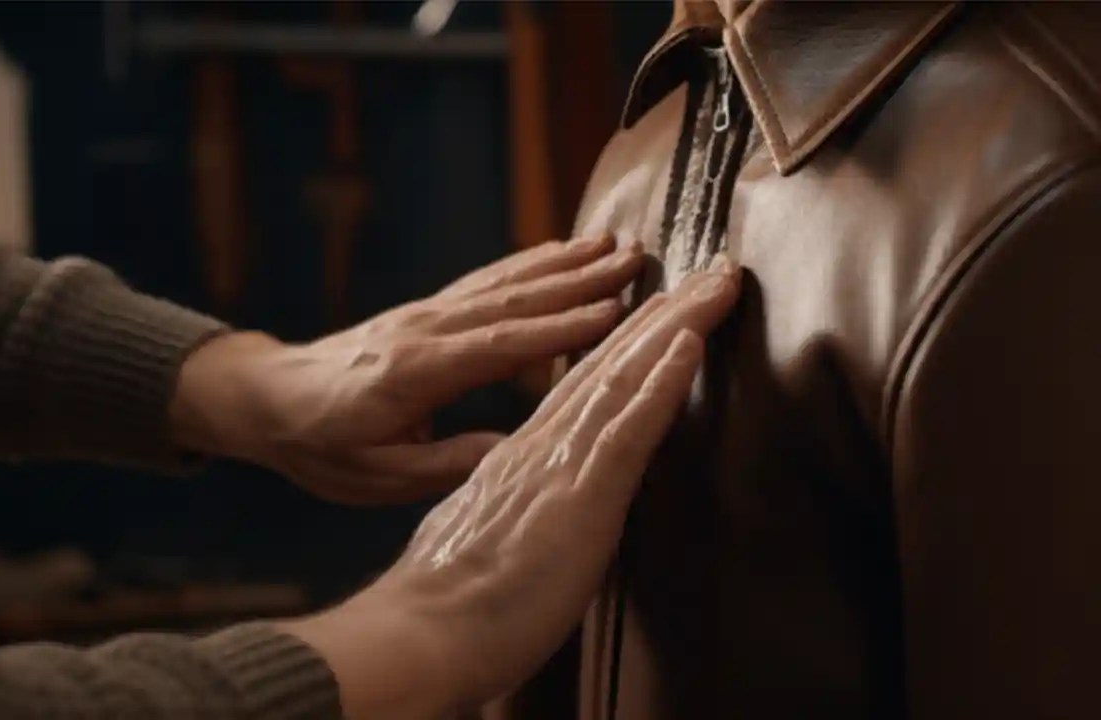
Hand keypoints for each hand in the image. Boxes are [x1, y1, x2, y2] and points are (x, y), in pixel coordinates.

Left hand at [172, 235, 642, 503]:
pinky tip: (560, 252)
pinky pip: (486, 282)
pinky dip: (528, 263)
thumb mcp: (372, 475)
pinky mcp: (428, 311)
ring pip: (505, 282)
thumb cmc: (319, 444)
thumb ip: (442, 464)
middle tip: (637, 259)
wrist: (269, 398)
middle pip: (514, 300)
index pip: (500, 346)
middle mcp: (427, 332)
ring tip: (614, 244)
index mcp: (416, 373)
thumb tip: (515, 452)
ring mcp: (427, 314)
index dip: (560, 329)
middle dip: (579, 280)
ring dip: (563, 263)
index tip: (616, 311)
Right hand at [282, 256, 740, 717]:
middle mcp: (541, 447)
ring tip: (712, 283)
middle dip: (662, 313)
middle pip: (608, 365)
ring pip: (622, 377)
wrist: (425, 631)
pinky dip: (661, 379)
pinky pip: (629, 425)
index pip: (582, 387)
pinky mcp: (582, 494)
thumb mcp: (485, 538)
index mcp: (521, 459)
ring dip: (674, 325)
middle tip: (708, 269)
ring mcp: (561, 463)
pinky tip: (689, 341)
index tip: (661, 309)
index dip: (625, 344)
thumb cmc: (453, 602)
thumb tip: (528, 504)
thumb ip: (512, 508)